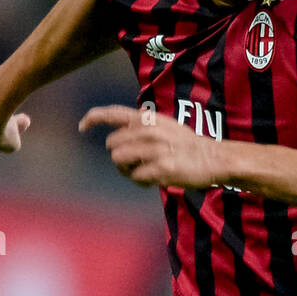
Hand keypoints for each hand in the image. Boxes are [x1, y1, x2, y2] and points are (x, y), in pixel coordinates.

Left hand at [78, 104, 221, 188]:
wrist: (214, 158)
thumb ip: (141, 125)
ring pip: (119, 161)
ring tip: (144, 170)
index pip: (112, 113)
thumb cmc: (185, 144)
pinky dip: (141, 181)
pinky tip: (154, 179)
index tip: (82, 127)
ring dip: (127, 170)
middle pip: (112, 145)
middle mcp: (149, 131)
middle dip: (119, 156)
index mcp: (148, 118)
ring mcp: (155, 149)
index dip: (93, 119)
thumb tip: (118, 133)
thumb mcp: (164, 125)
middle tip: (136, 162)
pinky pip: (135, 177)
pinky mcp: (161, 168)